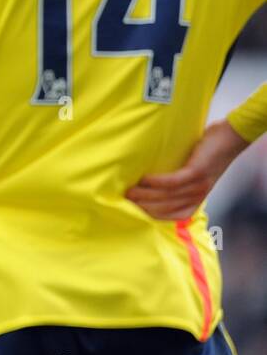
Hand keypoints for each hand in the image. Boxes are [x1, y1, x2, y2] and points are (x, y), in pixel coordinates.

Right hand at [125, 120, 250, 220]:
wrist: (229, 138)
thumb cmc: (206, 153)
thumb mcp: (192, 174)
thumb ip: (176, 182)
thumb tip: (146, 184)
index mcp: (195, 200)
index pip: (170, 216)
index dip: (150, 215)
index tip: (131, 209)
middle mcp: (197, 196)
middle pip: (165, 208)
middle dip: (143, 206)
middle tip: (124, 199)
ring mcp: (198, 186)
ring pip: (167, 197)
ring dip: (145, 195)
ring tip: (129, 190)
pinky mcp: (197, 173)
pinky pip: (173, 182)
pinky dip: (156, 182)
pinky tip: (144, 178)